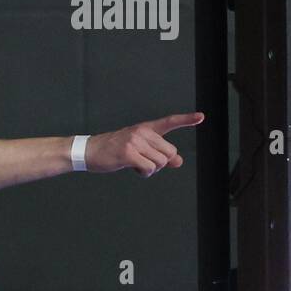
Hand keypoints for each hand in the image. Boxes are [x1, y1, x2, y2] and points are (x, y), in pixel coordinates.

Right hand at [86, 112, 203, 176]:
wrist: (88, 151)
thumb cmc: (113, 150)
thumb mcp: (138, 149)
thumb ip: (159, 153)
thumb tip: (179, 161)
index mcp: (145, 129)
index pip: (169, 122)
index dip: (186, 120)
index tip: (201, 117)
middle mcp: (141, 132)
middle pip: (169, 152)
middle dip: (161, 162)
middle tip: (145, 162)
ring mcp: (134, 142)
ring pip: (161, 162)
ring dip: (151, 169)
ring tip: (136, 164)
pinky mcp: (128, 153)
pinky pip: (149, 168)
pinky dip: (144, 173)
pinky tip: (133, 168)